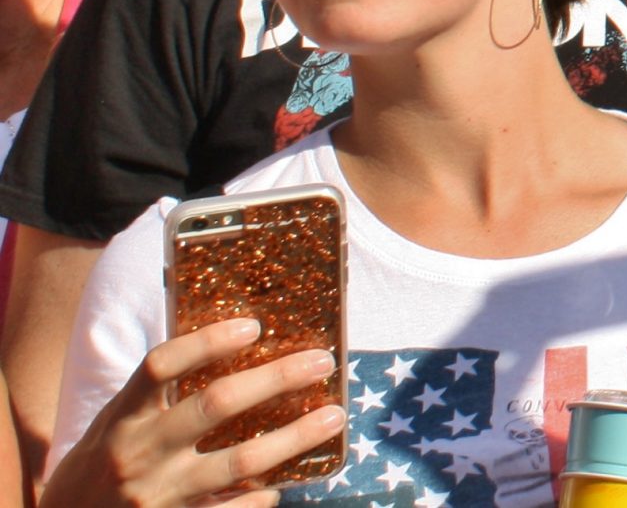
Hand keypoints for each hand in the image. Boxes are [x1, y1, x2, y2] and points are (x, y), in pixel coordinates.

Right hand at [42, 317, 345, 507]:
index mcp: (123, 418)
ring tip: (333, 416)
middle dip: (276, 379)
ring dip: (295, 436)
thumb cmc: (101, 466)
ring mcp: (159, 494)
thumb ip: (157, 394)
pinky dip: (263, 494)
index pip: (161, 365)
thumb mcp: (115, 424)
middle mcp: (140, 453)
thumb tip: (228, 346)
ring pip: (240, 460)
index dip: (207, 342)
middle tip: (321, 361)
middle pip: (216, 405)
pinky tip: (286, 482)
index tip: (253, 327)